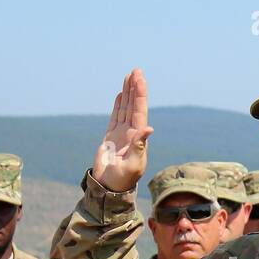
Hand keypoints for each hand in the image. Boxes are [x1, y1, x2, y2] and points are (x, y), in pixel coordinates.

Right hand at [91, 68, 153, 192]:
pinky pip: (115, 117)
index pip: (139, 110)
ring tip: (128, 77)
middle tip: (136, 71)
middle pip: (133, 105)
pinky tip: (120, 95)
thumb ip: (140, 146)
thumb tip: (149, 128)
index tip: (139, 78)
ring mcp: (121, 134)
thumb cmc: (123, 179)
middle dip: (135, 88)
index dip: (140, 94)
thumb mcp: (134, 164)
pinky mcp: (111, 137)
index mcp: (138, 136)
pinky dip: (118, 105)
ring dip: (127, 93)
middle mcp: (131, 132)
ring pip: (124, 108)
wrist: (110, 187)